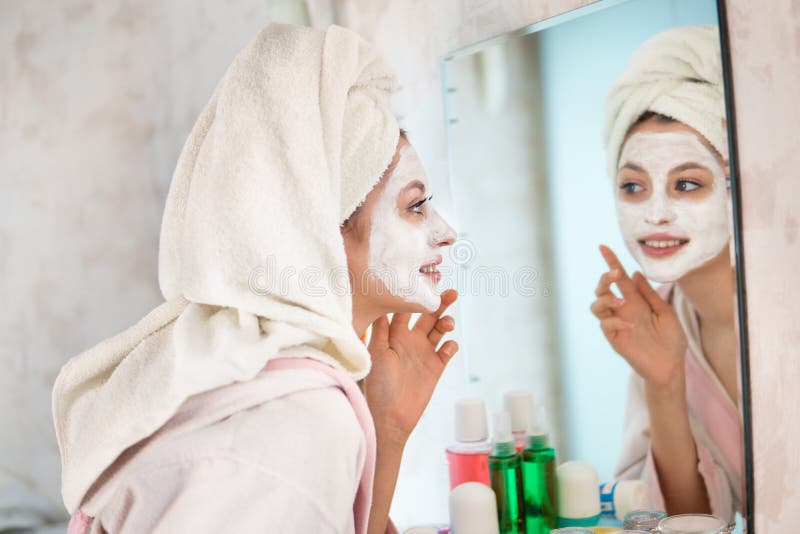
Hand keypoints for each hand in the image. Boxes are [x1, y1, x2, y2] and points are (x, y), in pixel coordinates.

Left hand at [365, 289, 459, 444]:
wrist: (390, 417)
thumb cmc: (378, 386)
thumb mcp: (377, 354)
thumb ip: (380, 329)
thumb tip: (381, 303)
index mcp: (394, 334)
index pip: (406, 309)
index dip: (416, 296)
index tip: (425, 282)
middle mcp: (410, 340)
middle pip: (427, 315)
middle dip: (439, 303)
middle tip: (451, 292)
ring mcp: (424, 352)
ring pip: (440, 329)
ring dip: (446, 322)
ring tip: (447, 324)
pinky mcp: (436, 367)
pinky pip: (448, 350)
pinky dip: (451, 345)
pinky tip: (448, 345)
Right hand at [590, 245, 686, 389]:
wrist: (672, 365)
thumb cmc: (671, 339)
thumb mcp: (665, 311)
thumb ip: (649, 294)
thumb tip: (635, 273)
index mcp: (635, 301)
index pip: (619, 279)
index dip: (611, 262)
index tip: (603, 247)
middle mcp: (622, 310)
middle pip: (602, 289)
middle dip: (605, 279)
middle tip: (615, 275)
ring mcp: (617, 324)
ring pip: (596, 306)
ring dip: (605, 299)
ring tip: (620, 301)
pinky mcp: (615, 339)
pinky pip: (606, 325)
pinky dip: (616, 321)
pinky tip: (631, 324)